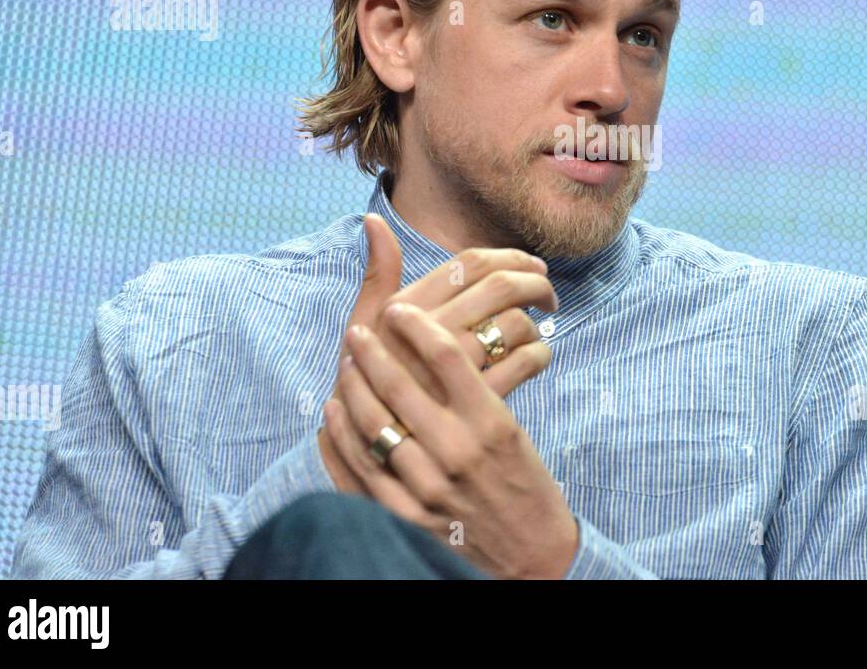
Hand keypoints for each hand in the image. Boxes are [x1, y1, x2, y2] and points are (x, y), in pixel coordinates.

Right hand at [319, 214, 557, 493]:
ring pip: (515, 322)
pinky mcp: (478, 409)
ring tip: (540, 327)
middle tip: (547, 292)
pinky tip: (537, 358)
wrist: (376, 460)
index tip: (528, 264)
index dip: (508, 256)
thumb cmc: (369, 385)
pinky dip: (540, 353)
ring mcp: (453, 374)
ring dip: (536, 320)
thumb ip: (377, 275)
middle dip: (534, 280)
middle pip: (500, 285)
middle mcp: (426, 336)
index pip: (468, 262)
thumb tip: (374, 220)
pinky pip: (526, 363)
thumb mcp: (362, 329)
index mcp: (402, 311)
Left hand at [323, 303, 577, 579]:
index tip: (398, 310)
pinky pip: (365, 467)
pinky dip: (343, 434)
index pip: (446, 354)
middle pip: (401, 384)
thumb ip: (479, 388)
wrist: (532, 556)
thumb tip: (444, 344)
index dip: (416, 326)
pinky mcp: (409, 514)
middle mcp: (459, 449)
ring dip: (354, 386)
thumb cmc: (525, 484)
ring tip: (347, 364)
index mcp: (492, 421)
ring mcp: (429, 484)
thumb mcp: (514, 430)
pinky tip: (334, 411)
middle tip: (357, 330)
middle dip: (371, 350)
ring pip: (376, 422)